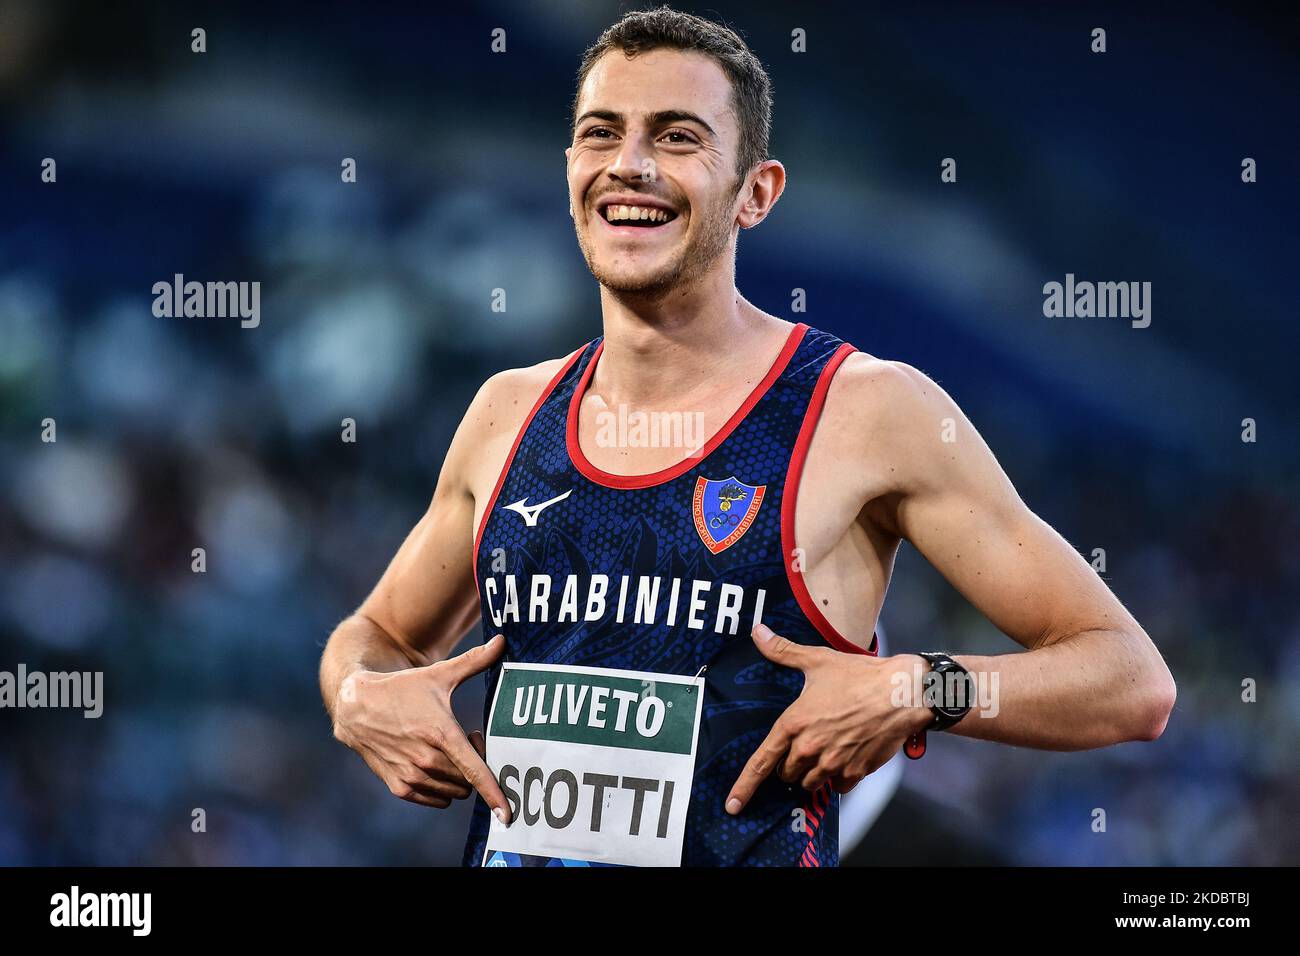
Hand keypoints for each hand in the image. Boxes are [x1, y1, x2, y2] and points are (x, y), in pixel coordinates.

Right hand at [333, 634, 511, 821]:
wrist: (357, 705)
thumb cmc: (402, 688)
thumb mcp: (439, 674)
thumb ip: (475, 660)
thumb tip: (503, 641)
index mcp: (440, 733)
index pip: (474, 770)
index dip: (493, 793)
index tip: (507, 814)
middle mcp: (426, 759)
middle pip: (468, 780)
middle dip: (475, 763)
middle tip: (467, 740)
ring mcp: (411, 775)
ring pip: (454, 792)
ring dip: (458, 777)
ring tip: (448, 750)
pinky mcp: (399, 786)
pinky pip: (435, 799)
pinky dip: (442, 788)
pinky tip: (434, 763)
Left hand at [725, 624, 929, 814]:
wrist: (902, 692)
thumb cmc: (859, 675)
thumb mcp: (817, 660)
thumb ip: (782, 651)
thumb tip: (757, 631)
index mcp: (794, 723)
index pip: (761, 762)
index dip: (744, 786)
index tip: (732, 804)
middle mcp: (810, 747)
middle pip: (786, 773)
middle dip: (790, 764)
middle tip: (805, 744)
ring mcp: (834, 763)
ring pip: (810, 783)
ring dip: (812, 773)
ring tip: (825, 750)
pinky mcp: (856, 772)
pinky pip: (837, 788)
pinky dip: (837, 778)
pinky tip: (845, 759)